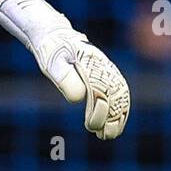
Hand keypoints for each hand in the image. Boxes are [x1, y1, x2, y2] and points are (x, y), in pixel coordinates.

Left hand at [0, 0, 129, 140]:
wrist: (52, 34)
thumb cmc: (51, 48)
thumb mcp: (53, 63)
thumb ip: (65, 79)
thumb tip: (78, 99)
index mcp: (93, 63)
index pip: (101, 92)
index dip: (99, 112)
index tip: (92, 128)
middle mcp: (103, 66)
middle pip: (115, 95)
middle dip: (112, 118)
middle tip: (104, 136)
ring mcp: (105, 69)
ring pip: (119, 93)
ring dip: (117, 114)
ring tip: (109, 134)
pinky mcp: (103, 72)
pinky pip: (117, 89)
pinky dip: (118, 105)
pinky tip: (114, 119)